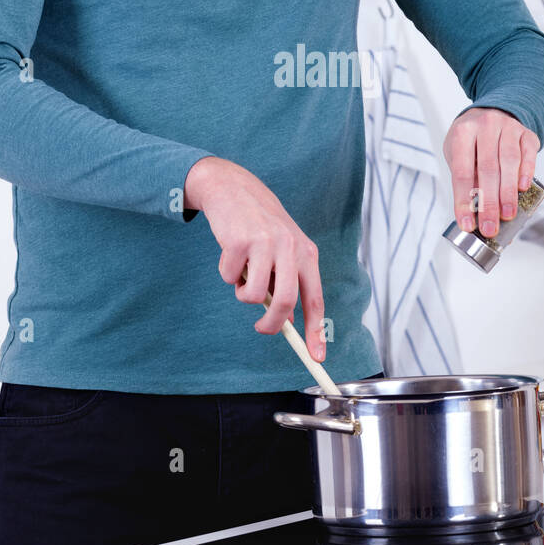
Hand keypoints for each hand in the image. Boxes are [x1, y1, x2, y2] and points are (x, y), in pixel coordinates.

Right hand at [184, 156, 326, 359]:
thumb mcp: (283, 248)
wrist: (232, 187)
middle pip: (285, 303)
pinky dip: (226, 273)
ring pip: (252, 295)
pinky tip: (230, 252)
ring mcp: (265, 243)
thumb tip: (288, 319)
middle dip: (271, 324)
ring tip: (242, 273)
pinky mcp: (239, 241)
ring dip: (242, 292)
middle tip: (261, 328)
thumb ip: (288, 279)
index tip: (316, 357)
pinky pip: (229, 277)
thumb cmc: (259, 224)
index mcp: (306, 252)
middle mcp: (290, 247)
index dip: (317, 331)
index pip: (315, 299)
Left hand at [442, 108, 539, 239]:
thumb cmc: (471, 140)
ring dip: (508, 192)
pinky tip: (523, 188)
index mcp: (462, 133)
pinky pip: (528, 153)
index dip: (464, 200)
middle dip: (489, 202)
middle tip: (490, 226)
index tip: (467, 223)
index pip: (462, 171)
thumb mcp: (458, 154)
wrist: (490, 112)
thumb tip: (473, 216)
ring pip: (509, 161)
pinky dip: (526, 171)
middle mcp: (485, 126)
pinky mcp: (526, 133)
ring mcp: (508, 127)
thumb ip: (465, 180)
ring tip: (507, 214)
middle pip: (487, 169)